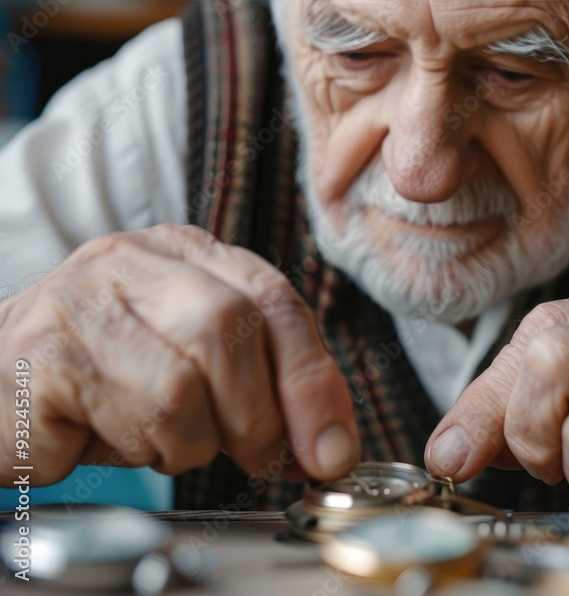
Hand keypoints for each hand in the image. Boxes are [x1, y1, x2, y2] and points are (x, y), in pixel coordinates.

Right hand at [0, 224, 359, 485]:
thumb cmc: (105, 382)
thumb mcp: (199, 375)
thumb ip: (267, 392)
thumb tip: (331, 445)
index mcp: (186, 255)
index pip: (276, 299)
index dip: (315, 380)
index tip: (332, 448)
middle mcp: (136, 260)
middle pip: (236, 330)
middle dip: (258, 417)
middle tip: (249, 455)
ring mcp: (83, 297)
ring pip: (184, 384)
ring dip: (187, 441)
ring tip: (154, 438)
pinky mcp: (43, 351)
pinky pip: (130, 415)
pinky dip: (139, 448)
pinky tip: (110, 435)